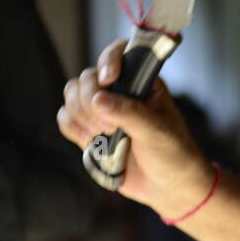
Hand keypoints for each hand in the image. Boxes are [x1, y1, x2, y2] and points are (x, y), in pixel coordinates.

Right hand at [58, 38, 214, 217]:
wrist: (167, 186)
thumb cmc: (173, 153)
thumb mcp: (157, 131)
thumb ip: (129, 113)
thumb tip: (98, 99)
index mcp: (143, 82)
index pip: (119, 54)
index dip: (108, 60)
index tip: (110, 79)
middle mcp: (120, 91)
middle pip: (87, 77)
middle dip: (90, 99)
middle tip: (110, 125)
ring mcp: (102, 111)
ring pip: (72, 96)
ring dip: (81, 115)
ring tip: (104, 135)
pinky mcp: (90, 131)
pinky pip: (66, 119)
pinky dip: (72, 129)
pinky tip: (91, 142)